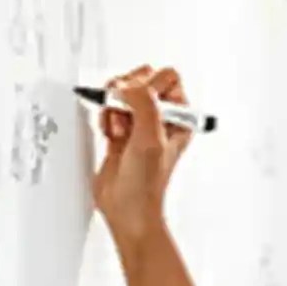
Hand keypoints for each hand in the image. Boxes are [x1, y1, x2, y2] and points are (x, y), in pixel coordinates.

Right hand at [92, 65, 193, 242]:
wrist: (126, 208)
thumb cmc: (146, 182)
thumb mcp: (150, 139)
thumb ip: (145, 105)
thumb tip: (131, 85)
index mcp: (180, 116)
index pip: (168, 77)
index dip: (149, 83)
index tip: (138, 101)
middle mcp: (162, 117)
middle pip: (142, 80)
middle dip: (127, 92)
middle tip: (124, 111)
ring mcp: (140, 123)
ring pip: (123, 93)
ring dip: (115, 106)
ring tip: (119, 128)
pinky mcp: (121, 130)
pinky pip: (110, 108)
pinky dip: (106, 116)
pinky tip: (110, 133)